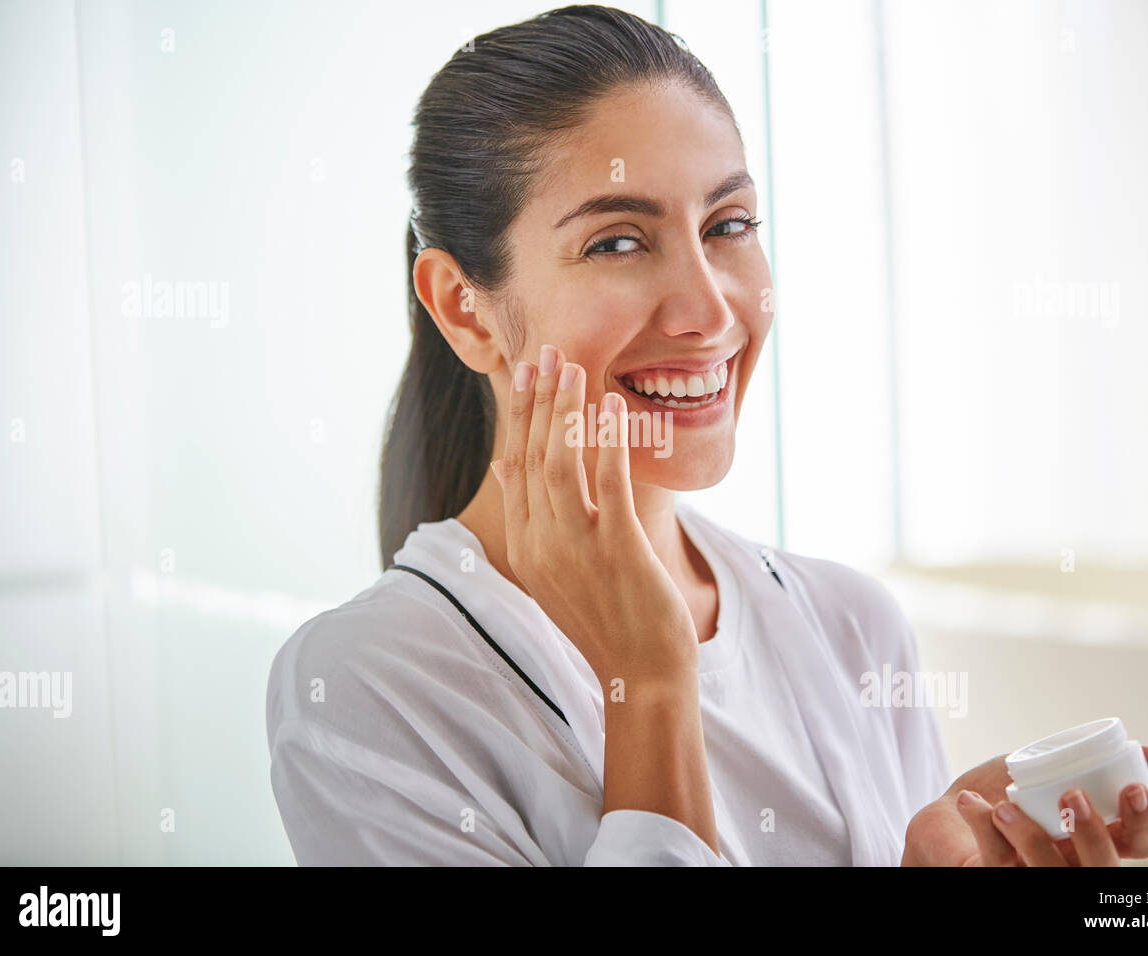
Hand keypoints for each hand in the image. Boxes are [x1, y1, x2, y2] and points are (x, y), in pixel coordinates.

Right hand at [490, 344, 698, 686]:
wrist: (638, 673)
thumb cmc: (605, 619)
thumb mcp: (554, 571)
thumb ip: (534, 519)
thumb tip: (509, 466)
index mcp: (525, 546)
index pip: (514, 466)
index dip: (518, 415)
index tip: (523, 373)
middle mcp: (541, 544)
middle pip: (530, 456)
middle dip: (537, 400)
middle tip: (546, 352)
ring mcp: (576, 548)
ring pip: (560, 464)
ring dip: (565, 412)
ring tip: (575, 369)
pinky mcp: (617, 550)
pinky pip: (607, 484)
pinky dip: (606, 442)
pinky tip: (611, 408)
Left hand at [902, 746, 1147, 865]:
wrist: (952, 814)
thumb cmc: (1012, 794)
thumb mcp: (1053, 772)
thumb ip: (1096, 765)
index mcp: (1095, 840)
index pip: (1140, 845)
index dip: (1143, 821)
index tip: (1132, 787)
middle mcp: (1072, 865)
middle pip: (1102, 870)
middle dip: (1093, 836)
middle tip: (1071, 796)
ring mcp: (1034, 876)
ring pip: (1048, 876)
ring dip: (1030, 839)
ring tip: (1007, 805)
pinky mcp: (995, 877)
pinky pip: (994, 863)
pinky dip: (982, 827)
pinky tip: (972, 802)